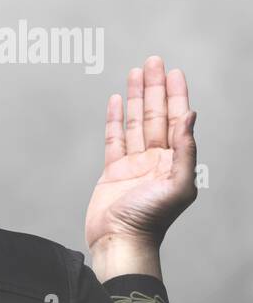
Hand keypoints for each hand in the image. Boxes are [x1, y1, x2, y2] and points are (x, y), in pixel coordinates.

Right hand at [85, 56, 196, 278]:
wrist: (120, 241)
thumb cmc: (150, 220)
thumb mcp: (177, 185)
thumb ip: (184, 149)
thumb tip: (189, 116)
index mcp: (174, 160)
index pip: (176, 119)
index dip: (175, 95)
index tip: (173, 72)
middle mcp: (156, 158)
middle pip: (155, 114)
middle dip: (155, 88)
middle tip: (153, 61)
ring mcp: (133, 164)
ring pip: (135, 122)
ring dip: (136, 97)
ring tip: (135, 73)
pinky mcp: (112, 171)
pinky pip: (114, 139)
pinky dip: (114, 119)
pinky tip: (115, 102)